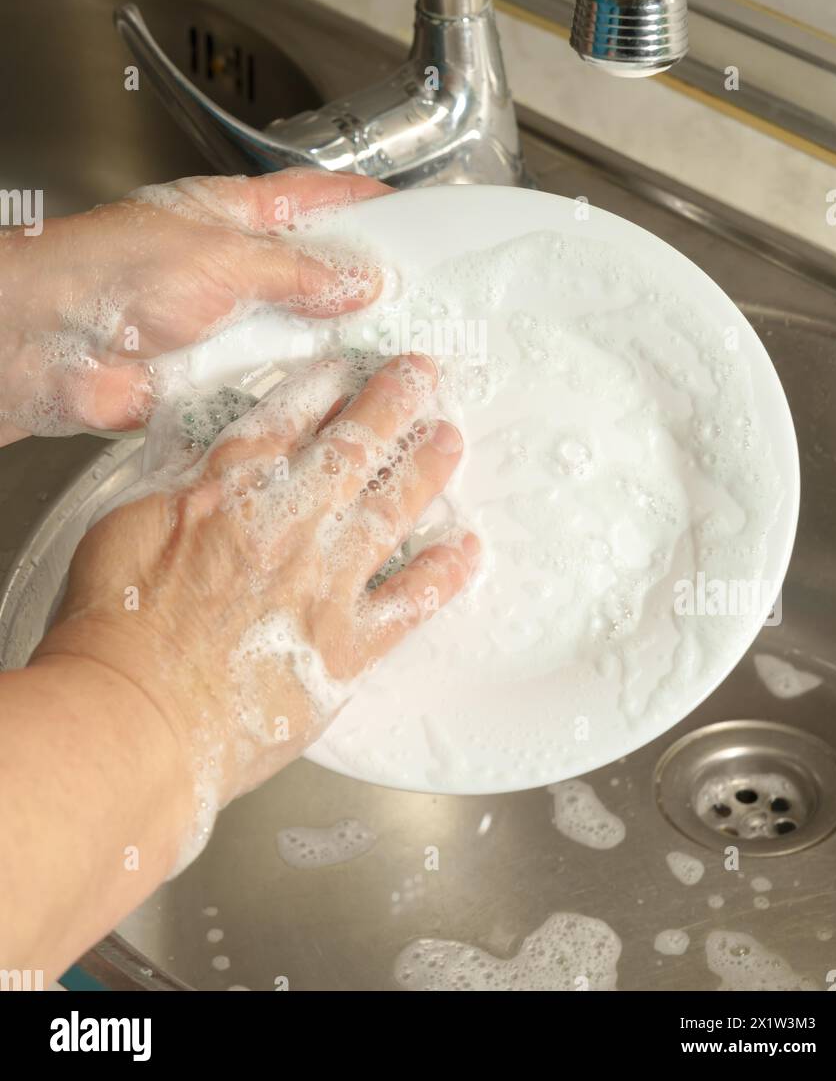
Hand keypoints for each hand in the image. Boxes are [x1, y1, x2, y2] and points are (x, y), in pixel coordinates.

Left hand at [0, 168, 388, 444]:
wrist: (44, 345)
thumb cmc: (104, 275)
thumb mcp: (223, 257)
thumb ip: (300, 271)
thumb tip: (361, 279)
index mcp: (234, 215)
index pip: (316, 199)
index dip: (368, 207)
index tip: (418, 221)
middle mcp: (233, 268)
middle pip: (317, 273)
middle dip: (364, 287)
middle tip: (419, 301)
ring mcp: (226, 325)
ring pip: (301, 334)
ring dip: (337, 345)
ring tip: (391, 351)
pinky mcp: (215, 379)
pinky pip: (274, 385)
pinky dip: (304, 392)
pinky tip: (338, 395)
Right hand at [33, 353, 477, 867]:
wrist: (135, 720)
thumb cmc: (114, 636)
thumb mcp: (121, 529)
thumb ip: (174, 490)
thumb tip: (202, 469)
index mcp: (228, 494)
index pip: (287, 423)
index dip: (323, 390)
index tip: (350, 370)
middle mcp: (288, 528)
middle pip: (353, 449)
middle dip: (393, 402)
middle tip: (422, 374)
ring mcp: (324, 586)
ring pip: (391, 511)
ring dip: (427, 469)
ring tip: (451, 438)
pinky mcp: (346, 647)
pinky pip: (411, 603)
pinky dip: (444, 574)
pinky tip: (467, 549)